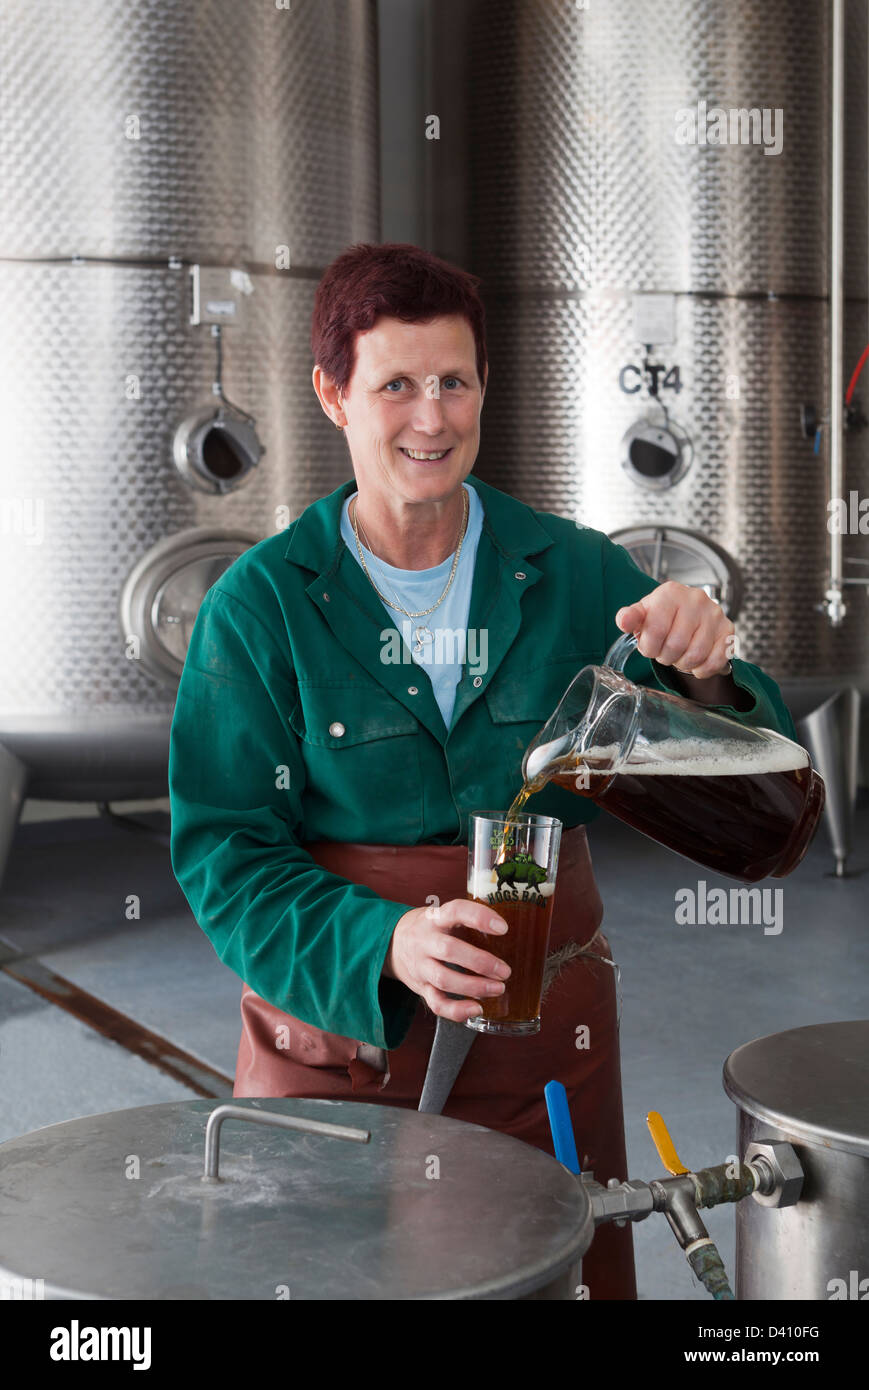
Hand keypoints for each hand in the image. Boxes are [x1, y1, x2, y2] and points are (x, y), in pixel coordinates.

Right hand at [384, 899, 510, 1022]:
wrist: (392, 943)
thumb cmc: (430, 929)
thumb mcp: (443, 915)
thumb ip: (468, 920)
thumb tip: (514, 926)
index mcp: (436, 918)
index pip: (456, 911)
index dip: (479, 917)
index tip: (503, 927)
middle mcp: (425, 941)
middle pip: (450, 950)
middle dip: (481, 962)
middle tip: (505, 971)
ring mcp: (421, 966)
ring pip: (444, 979)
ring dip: (474, 987)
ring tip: (498, 989)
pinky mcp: (421, 987)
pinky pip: (436, 1003)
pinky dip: (457, 1010)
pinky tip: (476, 1009)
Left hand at [615, 581, 734, 678]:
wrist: (686, 613)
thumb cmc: (661, 616)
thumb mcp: (642, 615)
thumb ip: (630, 618)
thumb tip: (624, 620)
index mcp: (670, 593)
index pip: (656, 630)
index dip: (649, 647)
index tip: (650, 646)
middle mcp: (695, 599)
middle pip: (677, 645)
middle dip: (666, 656)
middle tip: (665, 652)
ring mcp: (714, 614)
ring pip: (696, 655)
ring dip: (683, 664)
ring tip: (679, 655)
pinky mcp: (727, 630)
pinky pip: (716, 660)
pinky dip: (703, 669)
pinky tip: (695, 663)